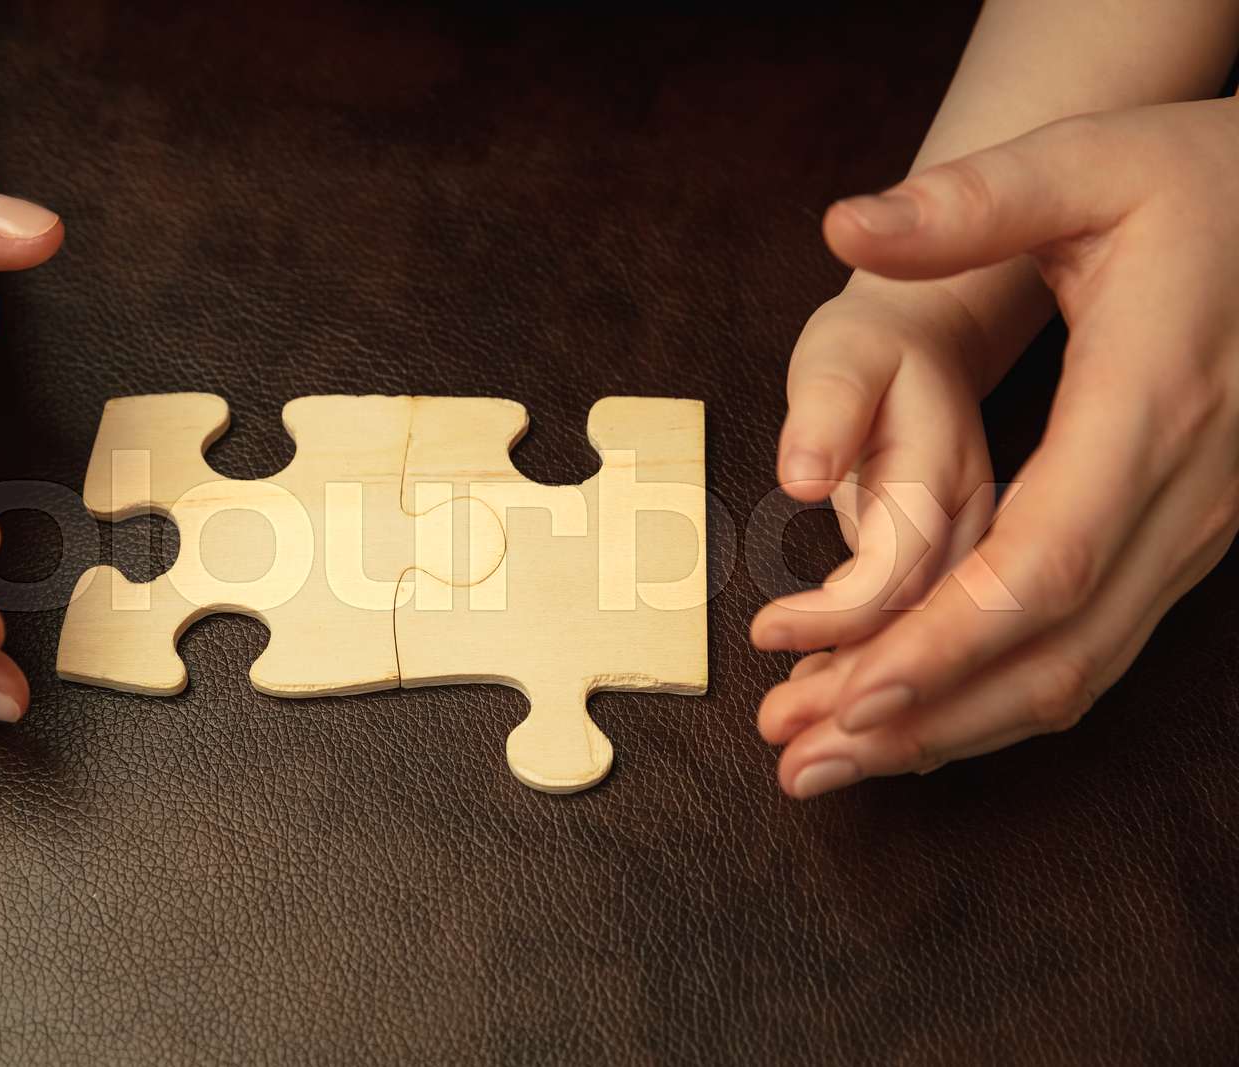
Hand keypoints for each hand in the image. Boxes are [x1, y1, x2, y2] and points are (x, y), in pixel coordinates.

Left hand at [758, 99, 1238, 796]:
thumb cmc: (1203, 184)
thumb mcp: (1092, 162)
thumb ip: (971, 202)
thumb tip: (844, 222)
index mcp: (1148, 407)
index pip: (1042, 566)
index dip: (942, 645)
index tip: (843, 693)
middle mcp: (1181, 492)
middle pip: (1049, 650)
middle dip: (918, 716)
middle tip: (795, 758)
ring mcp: (1189, 529)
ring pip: (1072, 672)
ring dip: (946, 727)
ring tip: (825, 757)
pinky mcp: (1177, 541)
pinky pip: (1086, 648)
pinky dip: (990, 695)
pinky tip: (910, 716)